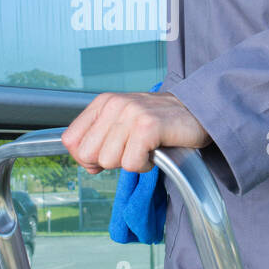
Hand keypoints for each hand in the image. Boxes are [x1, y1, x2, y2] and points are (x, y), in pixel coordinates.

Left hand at [61, 91, 209, 174]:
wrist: (197, 112)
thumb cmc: (160, 121)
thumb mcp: (122, 123)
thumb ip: (99, 140)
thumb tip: (86, 163)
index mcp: (103, 103)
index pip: (70, 140)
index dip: (86, 157)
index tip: (106, 155)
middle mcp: (114, 105)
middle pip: (87, 154)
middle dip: (108, 161)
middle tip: (131, 150)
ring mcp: (131, 114)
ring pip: (108, 161)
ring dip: (130, 162)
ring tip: (146, 147)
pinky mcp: (148, 127)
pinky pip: (131, 164)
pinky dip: (145, 165)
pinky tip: (155, 151)